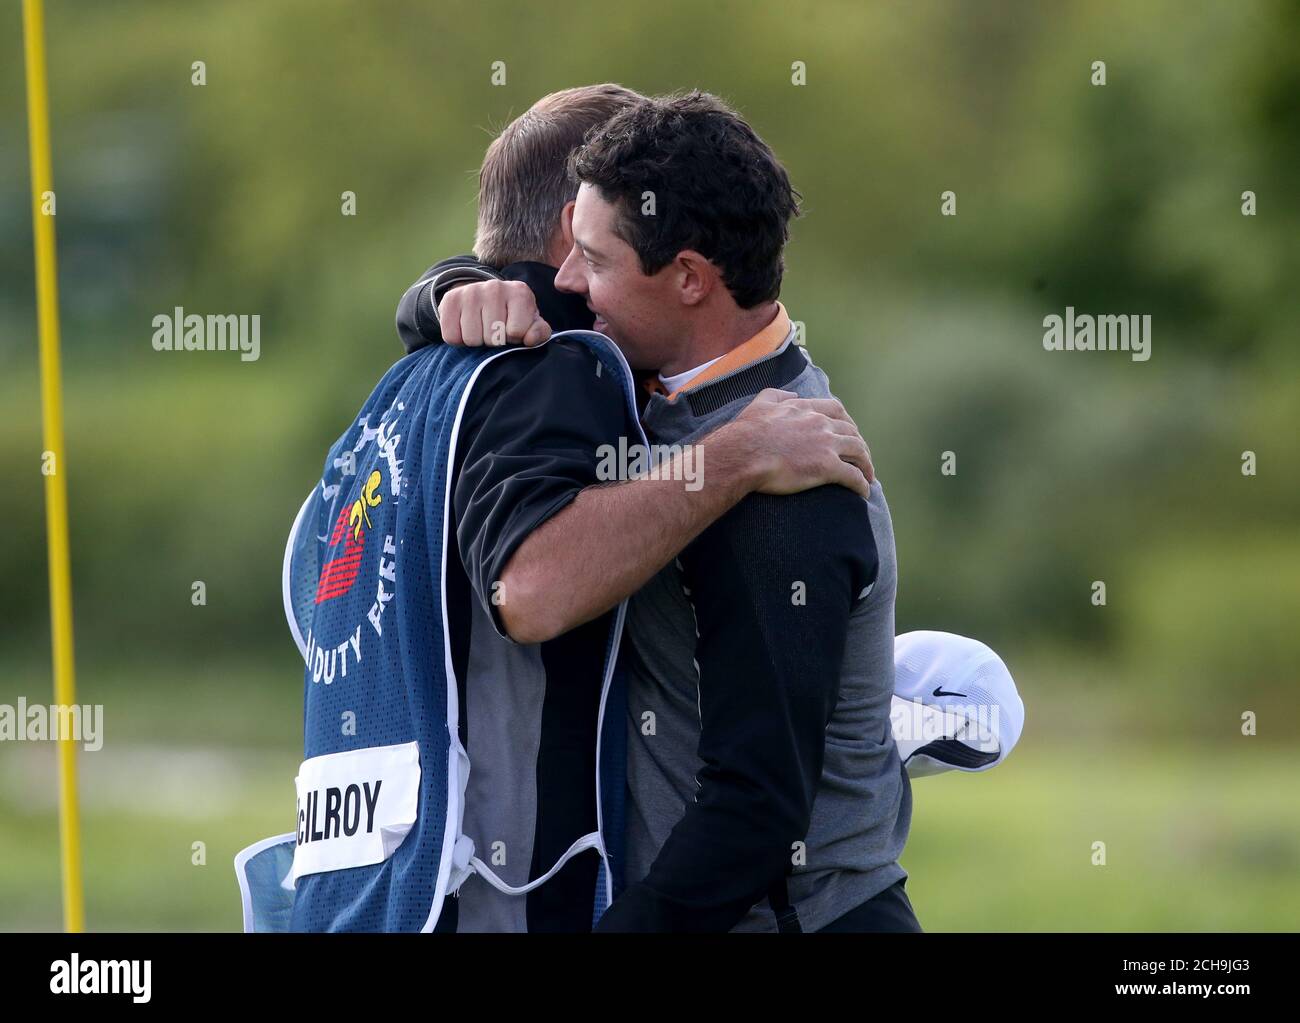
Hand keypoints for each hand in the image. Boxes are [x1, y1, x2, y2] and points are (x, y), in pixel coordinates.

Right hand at [438, 279, 550, 346]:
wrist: (482, 299)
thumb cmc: (512, 317)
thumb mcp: (530, 323)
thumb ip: (539, 332)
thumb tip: (530, 339)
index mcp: (520, 292)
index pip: (515, 332)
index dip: (514, 339)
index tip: (512, 330)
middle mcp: (495, 287)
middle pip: (492, 337)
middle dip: (494, 341)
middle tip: (494, 330)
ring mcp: (471, 291)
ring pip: (471, 339)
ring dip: (476, 341)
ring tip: (481, 328)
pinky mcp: (450, 299)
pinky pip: (451, 336)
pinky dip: (458, 339)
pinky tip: (465, 327)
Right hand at [725, 388, 874, 498]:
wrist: (743, 454)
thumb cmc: (746, 433)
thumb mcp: (760, 404)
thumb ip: (777, 394)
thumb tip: (792, 392)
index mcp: (805, 409)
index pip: (836, 410)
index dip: (846, 421)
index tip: (849, 431)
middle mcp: (820, 423)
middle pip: (851, 431)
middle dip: (859, 443)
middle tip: (860, 456)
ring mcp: (826, 445)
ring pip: (858, 451)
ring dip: (866, 464)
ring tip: (868, 476)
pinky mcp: (827, 467)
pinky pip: (853, 476)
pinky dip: (862, 484)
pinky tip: (864, 492)